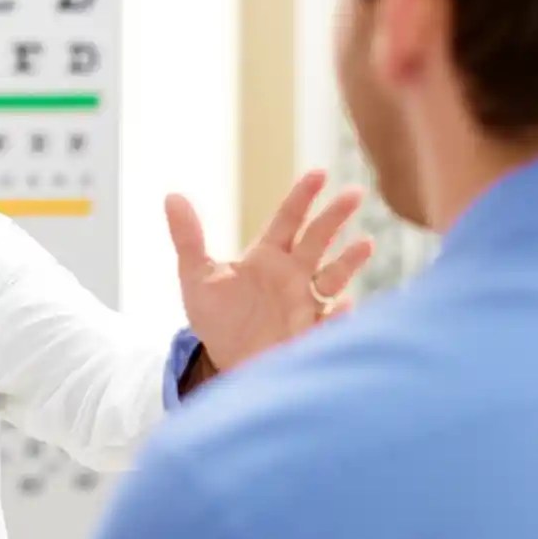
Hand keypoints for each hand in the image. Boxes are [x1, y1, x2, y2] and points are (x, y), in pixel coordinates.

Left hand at [168, 169, 373, 371]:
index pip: (288, 219)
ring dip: (349, 261)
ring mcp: (306, 303)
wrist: (228, 365)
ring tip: (366, 243)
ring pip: (333, 276)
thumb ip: (188, 238)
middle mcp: (292, 275)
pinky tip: (345, 305)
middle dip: (335, 216)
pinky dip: (339, 314)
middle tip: (355, 192)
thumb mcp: (197, 278)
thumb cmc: (218, 319)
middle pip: (317, 238)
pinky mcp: (311, 333)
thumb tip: (171, 195)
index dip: (302, 196)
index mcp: (267, 256)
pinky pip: (329, 322)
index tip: (319, 173)